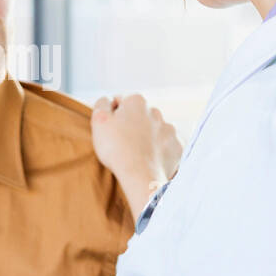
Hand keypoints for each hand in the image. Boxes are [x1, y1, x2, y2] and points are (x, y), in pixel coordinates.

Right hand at [90, 93, 182, 214]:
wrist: (140, 176)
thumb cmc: (116, 147)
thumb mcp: (99, 120)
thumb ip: (101, 104)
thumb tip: (107, 100)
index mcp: (137, 102)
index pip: (121, 102)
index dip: (112, 116)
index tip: (109, 130)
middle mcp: (156, 112)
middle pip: (140, 116)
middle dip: (132, 125)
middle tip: (121, 143)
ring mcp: (169, 130)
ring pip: (154, 131)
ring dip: (147, 137)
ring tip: (135, 154)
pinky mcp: (177, 147)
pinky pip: (166, 146)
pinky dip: (159, 151)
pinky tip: (149, 160)